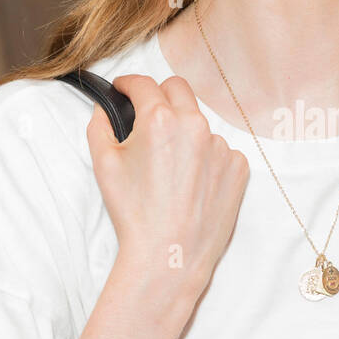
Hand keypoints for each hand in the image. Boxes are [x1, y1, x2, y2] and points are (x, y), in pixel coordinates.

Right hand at [85, 72, 248, 307]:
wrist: (170, 255)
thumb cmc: (134, 213)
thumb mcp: (104, 165)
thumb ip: (99, 127)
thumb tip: (102, 111)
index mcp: (160, 119)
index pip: (143, 83)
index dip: (128, 84)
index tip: (124, 89)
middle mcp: (195, 125)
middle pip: (178, 90)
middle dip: (159, 96)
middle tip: (147, 116)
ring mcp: (221, 146)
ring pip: (199, 124)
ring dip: (185, 133)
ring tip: (170, 169)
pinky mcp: (238, 167)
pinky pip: (220, 151)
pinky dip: (206, 159)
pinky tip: (191, 184)